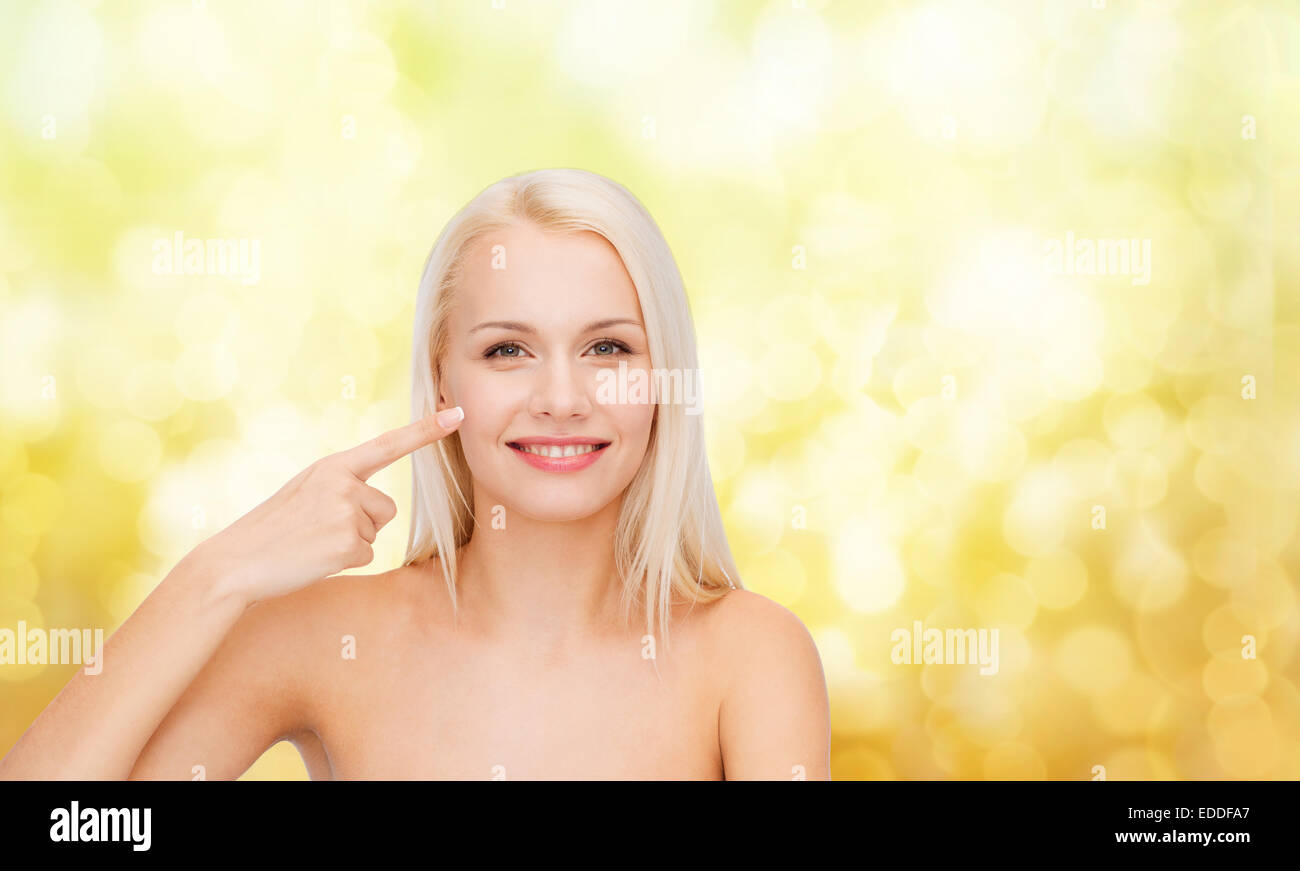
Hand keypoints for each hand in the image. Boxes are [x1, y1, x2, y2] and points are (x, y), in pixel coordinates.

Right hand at [193, 407, 463, 605]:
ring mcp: (346, 511)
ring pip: (376, 531)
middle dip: (362, 523)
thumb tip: (375, 504)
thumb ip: (340, 486)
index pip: (388, 444)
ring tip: (313, 542)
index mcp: (333, 466)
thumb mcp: (305, 492)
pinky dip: (343, 562)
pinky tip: (314, 557)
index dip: (425, 430)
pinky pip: (366, 554)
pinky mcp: (348, 543)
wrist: (235, 562)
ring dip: (351, 543)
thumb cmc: (272, 529)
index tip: (457, 414)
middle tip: (318, 530)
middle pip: (385, 507)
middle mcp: (343, 483)